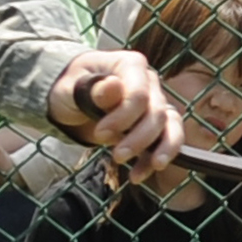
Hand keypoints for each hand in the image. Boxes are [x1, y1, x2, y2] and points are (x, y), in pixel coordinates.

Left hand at [55, 54, 185, 172]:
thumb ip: (91, 89)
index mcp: (131, 65)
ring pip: (171, 126)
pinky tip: (137, 176)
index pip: (139, 94)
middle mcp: (150, 82)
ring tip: (139, 174)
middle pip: (157, 113)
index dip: (125, 117)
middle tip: (116, 157)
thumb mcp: (70, 87)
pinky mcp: (155, 123)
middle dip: (139, 139)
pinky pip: (167, 140)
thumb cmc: (70, 87)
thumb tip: (113, 87)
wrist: (72, 98)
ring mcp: (155, 101)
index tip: (100, 133)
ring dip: (159, 151)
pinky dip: (154, 160)